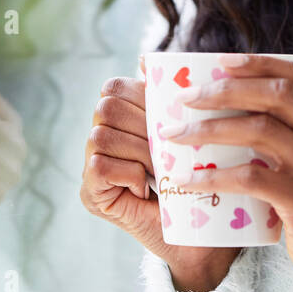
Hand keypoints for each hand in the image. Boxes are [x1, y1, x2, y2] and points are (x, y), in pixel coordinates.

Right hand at [80, 58, 238, 291]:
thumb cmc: (199, 175)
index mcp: (121, 116)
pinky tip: (146, 187)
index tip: (167, 118)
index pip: (113, 86)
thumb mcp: (187, 129)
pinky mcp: (90, 193)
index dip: (139, 98)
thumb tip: (145, 58)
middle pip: (106, 107)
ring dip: (139, 151)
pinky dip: (129, 173)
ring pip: (102, 135)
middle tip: (167, 149)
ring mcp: (91, 165)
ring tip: (160, 169)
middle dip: (142, 126)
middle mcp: (100, 136)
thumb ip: (169, 96)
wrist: (202, 234)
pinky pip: (101, 165)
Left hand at [160, 49, 292, 291]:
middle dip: (226, 89)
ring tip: (175, 134)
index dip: (260, 63)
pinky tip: (187, 181)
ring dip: (210, 128)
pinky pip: (251, 178)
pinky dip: (214, 177)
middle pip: (277, 95)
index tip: (221, 60)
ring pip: (260, 130)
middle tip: (186, 97)